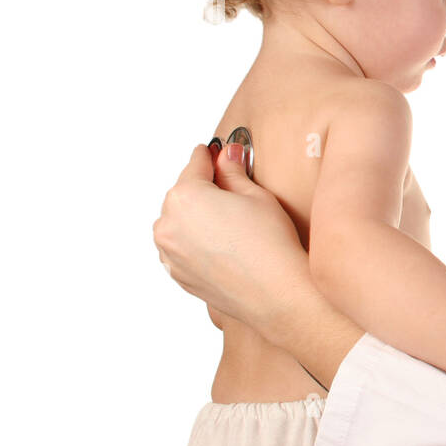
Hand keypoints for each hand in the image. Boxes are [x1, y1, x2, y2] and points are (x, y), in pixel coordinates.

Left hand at [153, 142, 311, 334]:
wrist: (276, 293)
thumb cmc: (270, 245)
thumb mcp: (255, 195)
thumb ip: (232, 172)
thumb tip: (226, 156)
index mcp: (185, 196)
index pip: (195, 165)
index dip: (209, 156)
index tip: (215, 152)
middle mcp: (168, 224)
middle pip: (183, 194)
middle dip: (204, 189)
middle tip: (232, 190)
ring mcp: (169, 252)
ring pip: (179, 222)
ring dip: (197, 217)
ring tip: (230, 223)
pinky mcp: (178, 274)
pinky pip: (181, 247)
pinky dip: (195, 241)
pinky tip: (223, 244)